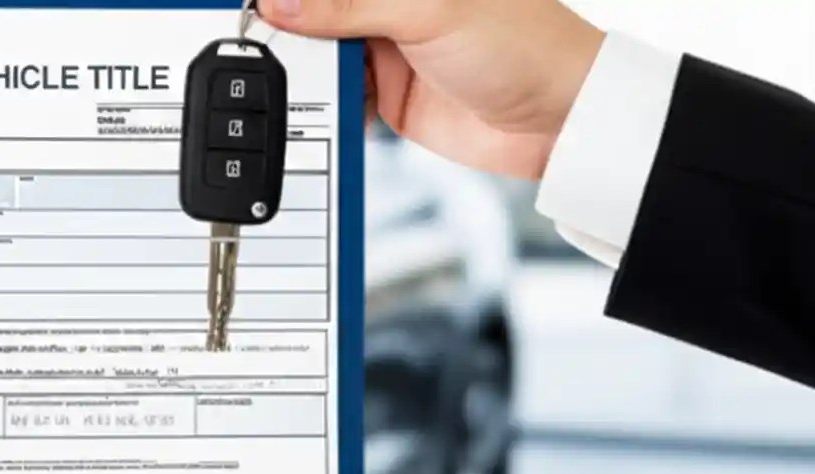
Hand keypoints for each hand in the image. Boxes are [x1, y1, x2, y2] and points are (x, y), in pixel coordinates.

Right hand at [260, 0, 605, 177]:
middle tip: (258, 42)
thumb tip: (281, 2)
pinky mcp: (387, 96)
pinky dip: (321, 105)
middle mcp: (391, 4)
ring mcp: (387, 48)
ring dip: (302, 68)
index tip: (256, 7)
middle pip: (315, 11)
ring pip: (320, 54)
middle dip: (287, 27)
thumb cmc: (523, 44)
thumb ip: (347, 5)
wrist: (558, 120)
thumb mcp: (426, 11)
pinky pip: (336, 98)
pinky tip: (313, 104)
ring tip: (284, 77)